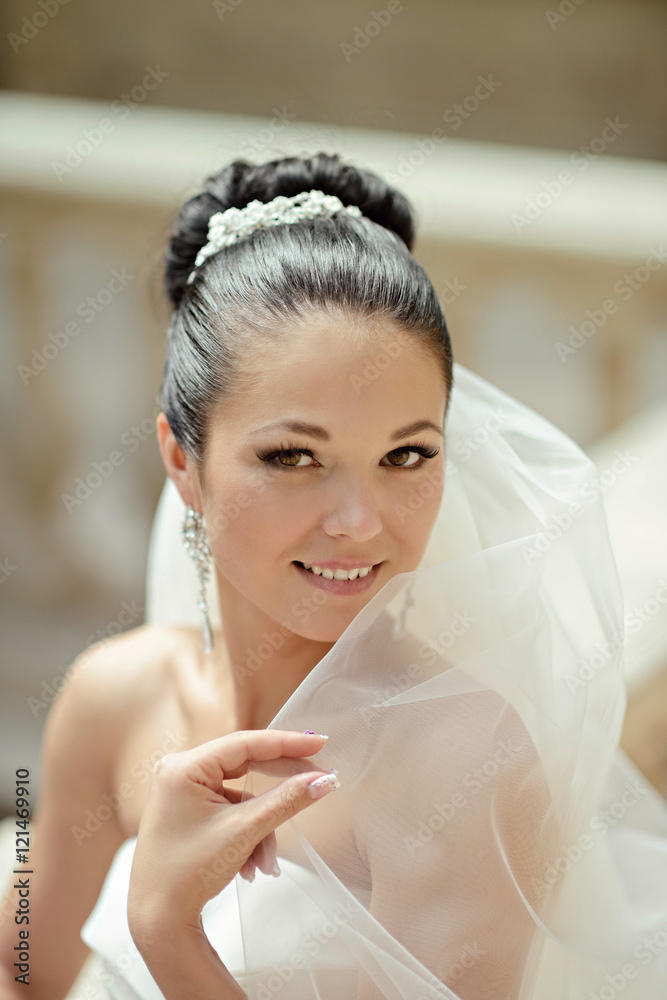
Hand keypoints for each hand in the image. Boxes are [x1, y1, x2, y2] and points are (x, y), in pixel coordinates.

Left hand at [127, 729, 337, 941]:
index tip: (319, 745)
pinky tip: (249, 865)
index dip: (286, 743)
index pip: (245, 743)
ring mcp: (182, 791)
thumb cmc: (189, 873)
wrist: (158, 921)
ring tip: (265, 864)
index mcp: (184, 767)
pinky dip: (246, 834)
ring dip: (261, 828)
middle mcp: (179, 771)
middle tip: (316, 783)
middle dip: (277, 791)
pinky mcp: (188, 811)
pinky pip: (230, 811)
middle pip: (244, 766)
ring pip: (241, 796)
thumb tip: (323, 780)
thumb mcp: (244, 831)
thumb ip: (286, 800)